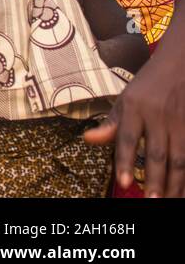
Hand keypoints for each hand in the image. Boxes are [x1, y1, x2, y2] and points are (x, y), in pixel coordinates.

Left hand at [84, 44, 184, 195]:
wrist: (180, 63)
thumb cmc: (147, 86)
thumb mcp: (124, 99)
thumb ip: (110, 124)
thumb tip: (87, 139)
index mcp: (133, 107)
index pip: (127, 138)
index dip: (125, 161)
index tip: (123, 182)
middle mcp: (157, 115)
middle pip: (156, 153)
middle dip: (155, 179)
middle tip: (152, 200)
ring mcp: (179, 120)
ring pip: (179, 158)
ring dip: (175, 182)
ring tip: (169, 199)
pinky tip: (184, 186)